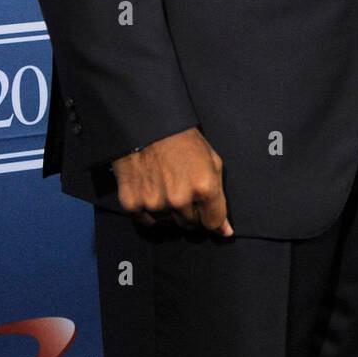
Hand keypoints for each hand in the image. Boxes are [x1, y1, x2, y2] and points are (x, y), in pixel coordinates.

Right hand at [110, 127, 233, 235]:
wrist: (147, 125)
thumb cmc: (183, 140)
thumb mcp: (212, 161)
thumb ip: (219, 197)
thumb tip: (225, 231)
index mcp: (204, 187)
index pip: (213, 223)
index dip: (211, 217)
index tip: (207, 213)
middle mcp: (180, 199)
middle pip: (189, 224)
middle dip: (189, 211)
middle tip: (182, 188)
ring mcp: (155, 203)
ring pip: (168, 223)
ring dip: (169, 210)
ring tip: (165, 184)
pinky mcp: (132, 204)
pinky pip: (146, 221)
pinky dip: (149, 210)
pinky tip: (151, 189)